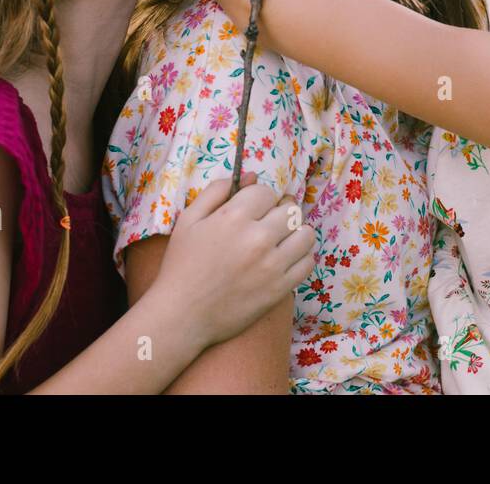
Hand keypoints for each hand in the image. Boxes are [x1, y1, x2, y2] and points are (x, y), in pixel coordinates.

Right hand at [152, 173, 316, 346]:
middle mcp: (258, 238)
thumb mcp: (188, 220)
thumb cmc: (181, 265)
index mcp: (234, 217)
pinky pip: (308, 262)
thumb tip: (250, 176)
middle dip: (279, 211)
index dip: (260, 198)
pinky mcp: (281, 289)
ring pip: (306, 234)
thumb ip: (216, 191)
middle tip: (268, 222)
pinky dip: (301, 257)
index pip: (267, 192)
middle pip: (290, 210)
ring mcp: (273, 265)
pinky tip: (285, 258)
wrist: (182, 314)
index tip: (252, 209)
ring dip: (296, 232)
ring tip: (281, 239)